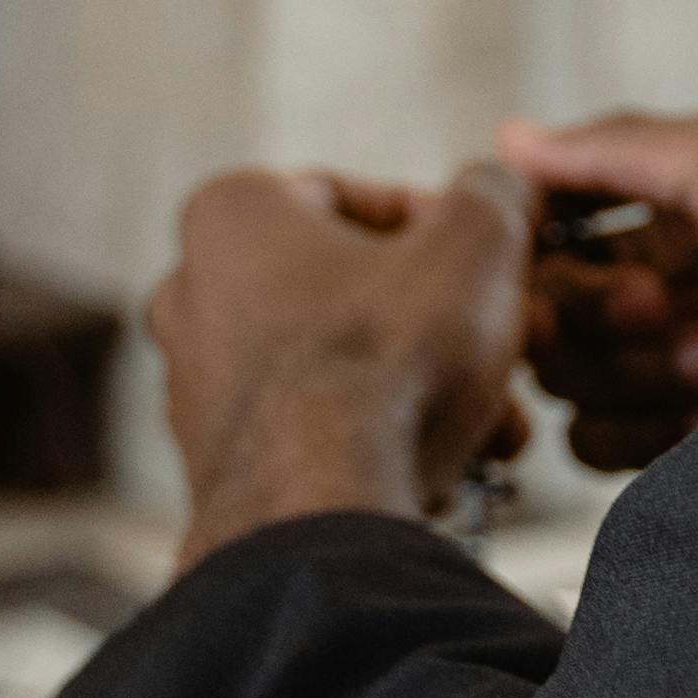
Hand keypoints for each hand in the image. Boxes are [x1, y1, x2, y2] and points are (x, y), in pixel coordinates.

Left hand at [153, 165, 533, 567]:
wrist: (324, 512)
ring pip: (342, 366)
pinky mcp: (219, 464)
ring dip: (426, 385)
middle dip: (441, 321)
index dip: (442, 229)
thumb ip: (490, 193)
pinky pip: (315, 432)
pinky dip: (379, 440)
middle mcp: (192, 294)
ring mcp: (198, 386)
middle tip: (505, 344)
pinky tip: (446, 463)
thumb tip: (497, 185)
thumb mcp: (473, 242)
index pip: (358, 199)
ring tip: (496, 420)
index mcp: (231, 215)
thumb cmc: (385, 360)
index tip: (489, 263)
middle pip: (352, 290)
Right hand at [495, 106, 697, 471]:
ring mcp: (673, 366)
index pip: (557, 217)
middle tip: (658, 303)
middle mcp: (671, 283)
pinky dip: (636, 427)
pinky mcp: (682, 440)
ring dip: (628, 368)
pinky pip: (596, 441)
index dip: (541, 234)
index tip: (549, 243)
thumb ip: (616, 146)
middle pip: (550, 302)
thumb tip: (513, 138)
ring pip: (568, 374)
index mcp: (682, 206)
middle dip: (594, 307)